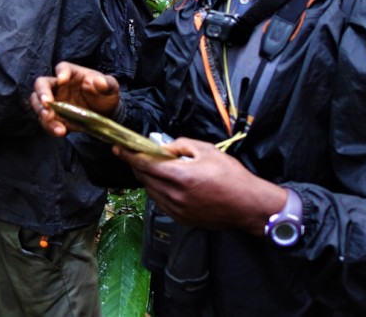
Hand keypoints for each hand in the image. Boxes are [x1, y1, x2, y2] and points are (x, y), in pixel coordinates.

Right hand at [31, 62, 120, 136]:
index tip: (62, 80)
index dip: (60, 72)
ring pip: (38, 103)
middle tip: (47, 104)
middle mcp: (59, 85)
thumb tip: (99, 81)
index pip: (62, 68)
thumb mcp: (111, 87)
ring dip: (41, 112)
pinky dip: (50, 126)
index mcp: (72, 73)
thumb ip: (107, 83)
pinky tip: (60, 131)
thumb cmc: (105, 94)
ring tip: (51, 120)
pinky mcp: (55, 117)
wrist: (105, 113)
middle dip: (41, 93)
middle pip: (41, 84)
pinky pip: (46, 121)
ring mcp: (55, 101)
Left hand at [117, 138, 286, 235]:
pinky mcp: (181, 219)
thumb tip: (163, 148)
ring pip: (151, 192)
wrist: (247, 205)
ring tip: (151, 167)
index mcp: (180, 177)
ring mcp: (177, 210)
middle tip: (133, 154)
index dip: (129, 155)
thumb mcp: (207, 150)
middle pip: (145, 178)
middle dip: (137, 165)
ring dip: (147, 179)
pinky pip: (161, 202)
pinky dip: (157, 191)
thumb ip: (181, 146)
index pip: (145, 164)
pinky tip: (164, 183)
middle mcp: (174, 196)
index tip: (118, 148)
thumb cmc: (231, 176)